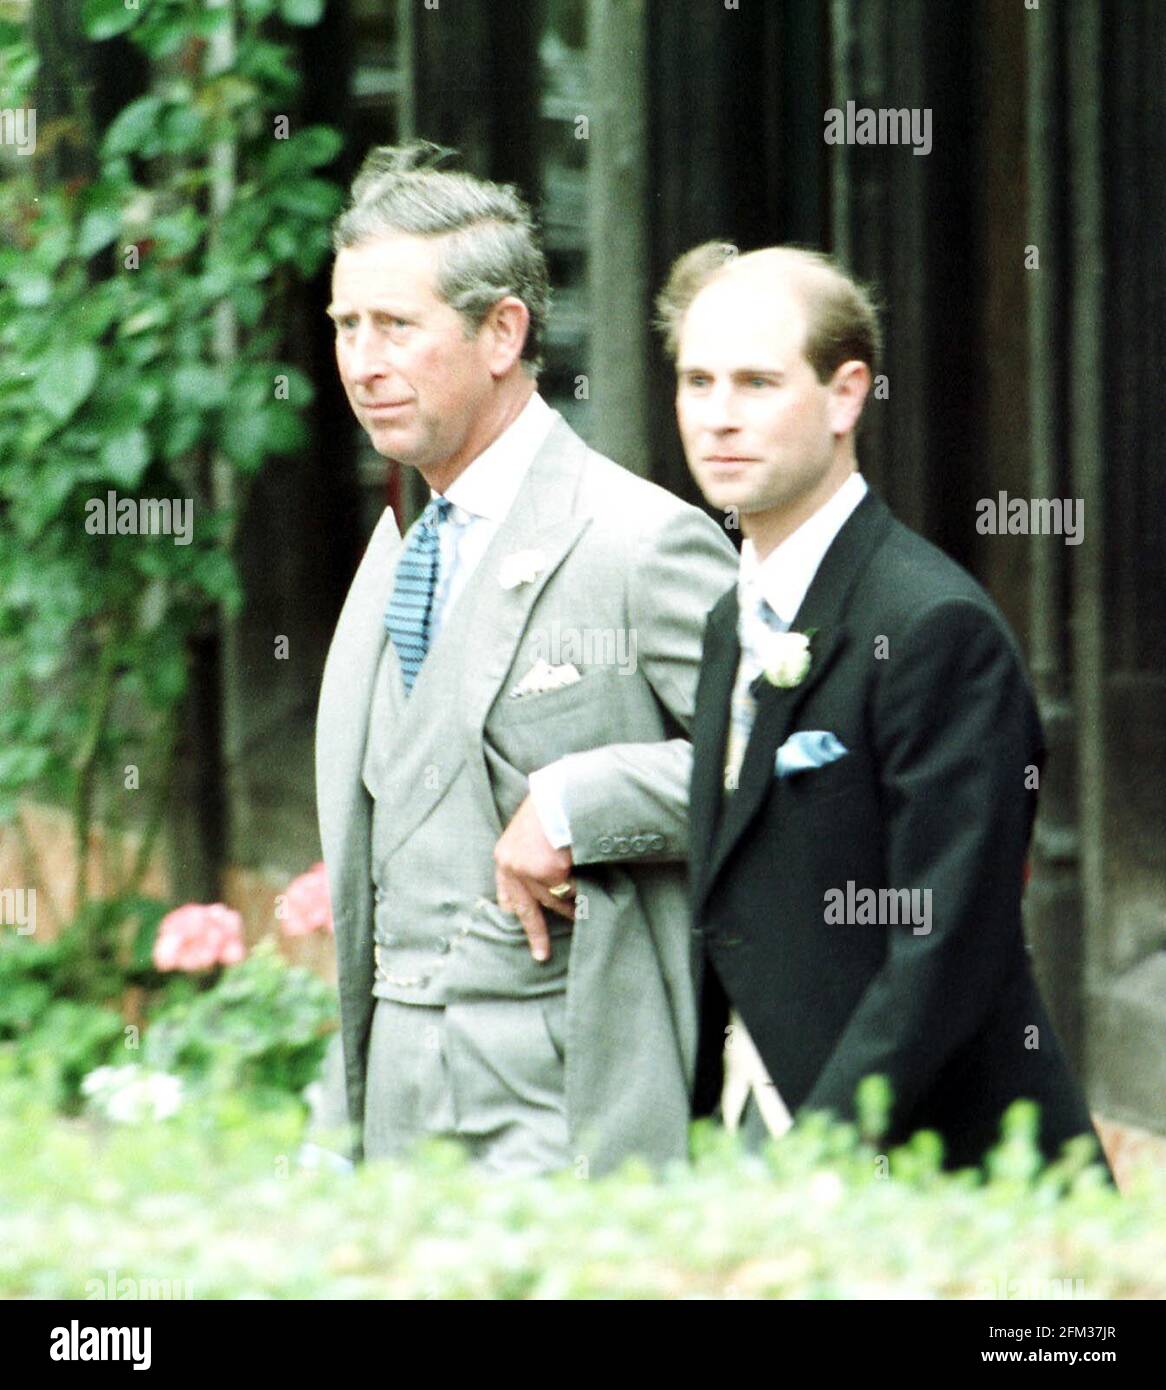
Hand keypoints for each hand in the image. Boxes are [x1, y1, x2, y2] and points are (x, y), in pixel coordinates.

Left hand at [493, 794, 575, 961]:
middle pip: (527, 910)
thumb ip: (530, 856)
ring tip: (585, 906)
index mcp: (504, 857)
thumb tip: (547, 885)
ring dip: (571, 906)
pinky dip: (582, 891)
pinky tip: (590, 884)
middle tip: (541, 956)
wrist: (563, 792)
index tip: (517, 929)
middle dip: (537, 935)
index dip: (515, 914)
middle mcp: (512, 867)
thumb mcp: (530, 832)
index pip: (507, 896)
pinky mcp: (552, 873)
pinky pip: (572, 891)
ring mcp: (530, 872)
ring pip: (555, 902)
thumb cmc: (552, 807)